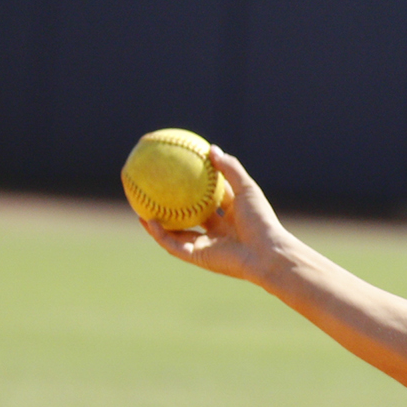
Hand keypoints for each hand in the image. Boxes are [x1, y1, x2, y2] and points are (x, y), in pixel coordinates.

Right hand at [137, 148, 289, 284]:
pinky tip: (148, 220)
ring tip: (140, 208)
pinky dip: (160, 235)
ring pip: (178, 234)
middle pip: (192, 218)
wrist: (266, 253)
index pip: (212, 199)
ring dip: (160, 223)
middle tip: (156, 190)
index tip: (183, 171)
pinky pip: (174, 245)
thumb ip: (230, 169)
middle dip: (174, 206)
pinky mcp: (199, 258)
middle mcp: (220, 232)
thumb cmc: (261, 221)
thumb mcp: (247, 189)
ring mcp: (208, 246)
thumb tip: (211, 148)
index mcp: (233, 216)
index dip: (197, 187)